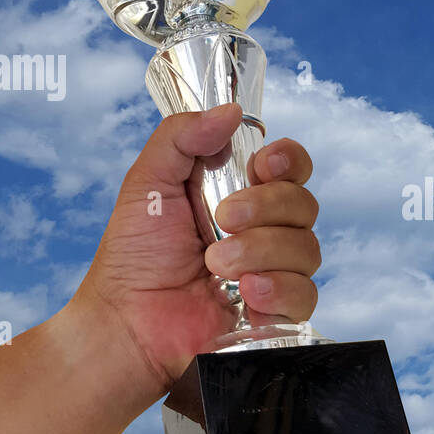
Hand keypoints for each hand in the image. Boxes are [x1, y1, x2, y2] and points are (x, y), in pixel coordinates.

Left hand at [68, 103, 320, 403]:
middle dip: (264, 208)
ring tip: (216, 265)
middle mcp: (265, 231)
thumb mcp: (148, 182)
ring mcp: (274, 272)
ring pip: (307, 249)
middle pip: (304, 205)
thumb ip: (183, 136)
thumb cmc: (133, 258)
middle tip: (223, 220)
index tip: (262, 166)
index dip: (288, 161)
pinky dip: (277, 290)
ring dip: (261, 251)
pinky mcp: (276, 313)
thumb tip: (231, 110)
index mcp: (242, 195)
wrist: (126, 323)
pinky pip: (305, 295)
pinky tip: (244, 294)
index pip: (291, 168)